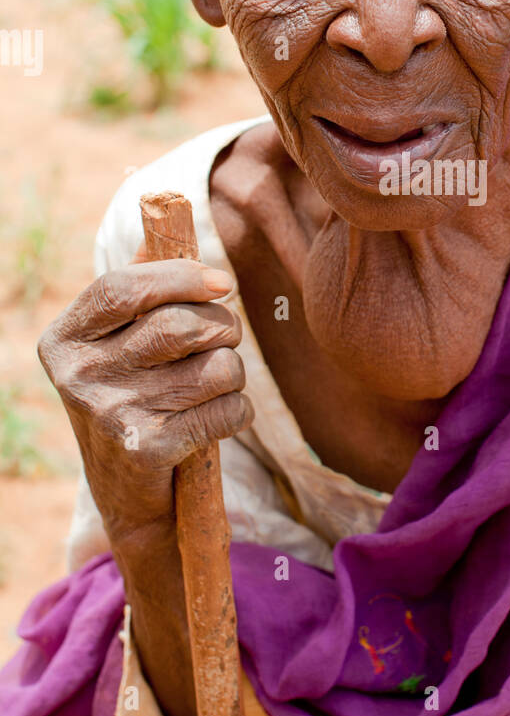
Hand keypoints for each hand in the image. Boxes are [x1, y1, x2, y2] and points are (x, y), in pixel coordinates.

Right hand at [38, 259, 253, 545]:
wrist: (127, 495)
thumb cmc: (132, 397)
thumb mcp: (116, 343)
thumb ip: (137, 285)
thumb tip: (168, 220)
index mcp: (63, 341)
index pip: (121, 286)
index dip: (180, 277)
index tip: (221, 283)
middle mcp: (78, 377)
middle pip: (182, 325)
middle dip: (223, 328)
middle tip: (224, 339)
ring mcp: (111, 416)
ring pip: (216, 367)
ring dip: (234, 372)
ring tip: (215, 384)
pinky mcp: (148, 450)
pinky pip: (228, 408)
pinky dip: (238, 410)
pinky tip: (217, 418)